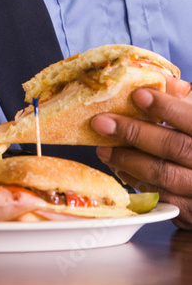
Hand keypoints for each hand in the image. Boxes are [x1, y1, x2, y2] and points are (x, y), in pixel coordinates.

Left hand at [92, 75, 191, 227]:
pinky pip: (159, 195)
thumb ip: (185, 98)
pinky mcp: (189, 210)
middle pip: (173, 146)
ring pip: (163, 174)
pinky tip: (118, 166)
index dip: (165, 107)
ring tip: (102, 148)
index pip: (190, 119)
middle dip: (134, 132)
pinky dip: (135, 180)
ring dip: (127, 160)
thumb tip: (157, 75)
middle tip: (101, 123)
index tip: (137, 95)